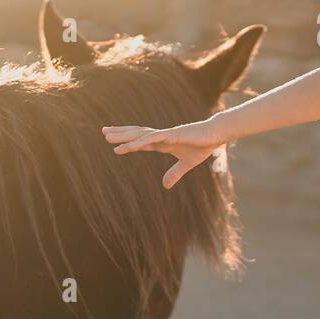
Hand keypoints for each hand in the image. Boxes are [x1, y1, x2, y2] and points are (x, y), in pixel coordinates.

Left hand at [102, 117, 226, 188]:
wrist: (216, 134)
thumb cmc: (203, 145)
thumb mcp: (187, 164)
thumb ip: (175, 173)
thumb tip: (164, 185)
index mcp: (163, 142)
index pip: (141, 142)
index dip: (128, 142)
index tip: (114, 143)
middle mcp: (161, 136)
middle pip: (136, 134)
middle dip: (120, 134)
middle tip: (104, 133)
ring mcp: (165, 134)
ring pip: (139, 134)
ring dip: (123, 136)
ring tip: (107, 136)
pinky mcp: (171, 135)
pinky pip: (151, 139)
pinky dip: (138, 142)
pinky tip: (127, 145)